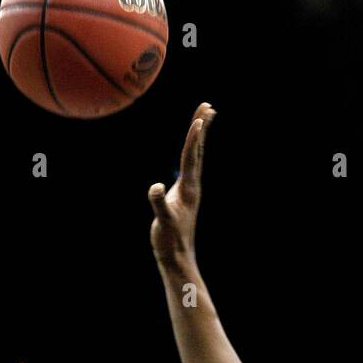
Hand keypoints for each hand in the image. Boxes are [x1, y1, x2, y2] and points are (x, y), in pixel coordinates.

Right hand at [148, 102, 214, 267]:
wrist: (178, 257)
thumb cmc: (169, 241)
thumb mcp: (163, 223)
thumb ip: (159, 204)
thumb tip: (155, 188)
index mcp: (188, 188)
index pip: (191, 156)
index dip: (194, 137)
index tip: (201, 117)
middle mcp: (192, 185)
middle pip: (198, 150)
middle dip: (202, 127)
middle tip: (208, 105)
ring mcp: (190, 190)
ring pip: (196, 156)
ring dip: (200, 137)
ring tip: (205, 118)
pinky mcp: (184, 195)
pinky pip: (189, 166)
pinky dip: (192, 151)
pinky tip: (191, 149)